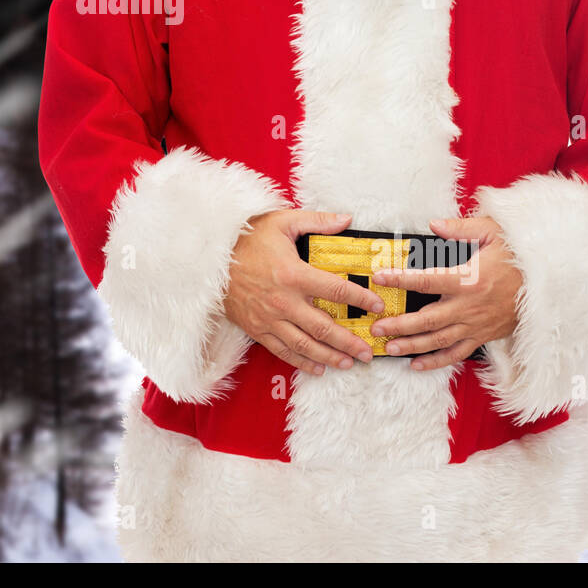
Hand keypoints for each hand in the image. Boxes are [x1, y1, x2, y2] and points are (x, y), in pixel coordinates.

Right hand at [223, 209, 381, 375]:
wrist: (210, 258)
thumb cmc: (248, 238)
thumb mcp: (282, 222)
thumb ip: (317, 221)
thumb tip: (347, 220)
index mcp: (293, 274)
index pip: (336, 290)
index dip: (360, 299)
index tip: (377, 306)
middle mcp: (283, 301)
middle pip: (324, 328)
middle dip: (350, 342)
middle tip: (368, 352)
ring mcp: (269, 318)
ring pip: (305, 346)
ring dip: (330, 357)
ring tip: (349, 363)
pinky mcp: (256, 328)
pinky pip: (282, 351)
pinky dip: (302, 362)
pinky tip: (318, 367)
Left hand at [370, 216, 521, 370]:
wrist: (550, 281)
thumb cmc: (519, 254)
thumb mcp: (492, 232)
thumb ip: (460, 229)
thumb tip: (433, 225)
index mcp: (469, 279)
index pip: (426, 281)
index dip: (400, 279)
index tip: (379, 277)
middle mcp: (470, 306)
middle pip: (427, 320)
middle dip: (398, 324)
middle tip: (375, 326)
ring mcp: (476, 325)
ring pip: (438, 340)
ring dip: (412, 346)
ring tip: (388, 348)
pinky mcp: (483, 336)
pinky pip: (457, 354)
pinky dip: (437, 361)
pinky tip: (417, 364)